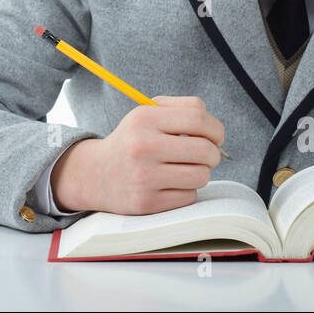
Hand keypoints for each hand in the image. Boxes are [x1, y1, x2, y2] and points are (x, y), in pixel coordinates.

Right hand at [50, 96, 224, 214]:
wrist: (96, 174)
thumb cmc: (133, 141)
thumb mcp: (147, 114)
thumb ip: (182, 110)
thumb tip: (216, 134)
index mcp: (145, 118)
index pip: (198, 118)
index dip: (216, 128)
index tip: (216, 136)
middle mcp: (143, 146)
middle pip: (205, 150)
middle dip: (214, 154)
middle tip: (207, 155)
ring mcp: (145, 176)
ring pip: (201, 176)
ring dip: (200, 173)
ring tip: (185, 170)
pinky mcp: (147, 202)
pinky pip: (189, 196)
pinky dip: (186, 190)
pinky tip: (170, 185)